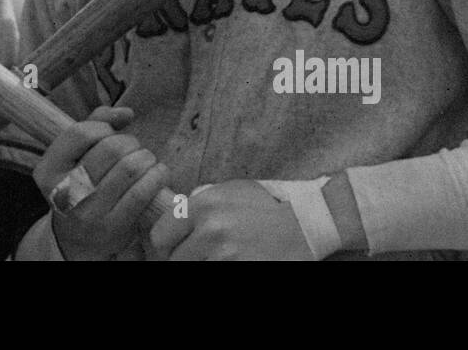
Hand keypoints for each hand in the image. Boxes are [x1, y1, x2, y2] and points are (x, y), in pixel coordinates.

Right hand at [32, 106, 167, 260]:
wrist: (80, 237)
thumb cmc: (81, 182)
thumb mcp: (75, 155)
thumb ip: (95, 123)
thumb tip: (126, 113)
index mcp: (48, 170)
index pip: (80, 133)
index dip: (102, 126)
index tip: (110, 132)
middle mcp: (65, 192)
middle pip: (110, 148)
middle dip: (129, 142)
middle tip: (133, 148)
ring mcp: (89, 212)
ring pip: (130, 167)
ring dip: (146, 157)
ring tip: (146, 159)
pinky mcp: (113, 226)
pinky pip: (142, 192)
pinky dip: (157, 176)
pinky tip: (158, 172)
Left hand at [148, 180, 309, 260]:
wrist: (306, 226)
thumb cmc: (268, 208)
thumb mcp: (232, 191)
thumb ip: (200, 202)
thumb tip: (173, 215)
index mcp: (204, 205)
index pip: (160, 235)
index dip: (167, 244)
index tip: (175, 248)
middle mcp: (212, 230)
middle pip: (175, 260)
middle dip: (184, 259)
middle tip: (200, 256)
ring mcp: (226, 256)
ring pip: (194, 269)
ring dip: (203, 265)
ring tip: (221, 257)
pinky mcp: (240, 270)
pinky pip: (214, 275)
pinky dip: (220, 270)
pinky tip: (235, 262)